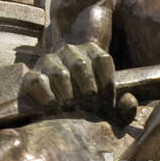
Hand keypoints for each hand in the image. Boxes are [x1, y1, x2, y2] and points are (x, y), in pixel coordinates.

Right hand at [21, 43, 136, 120]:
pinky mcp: (31, 75)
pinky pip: (37, 82)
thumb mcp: (110, 107)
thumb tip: (128, 100)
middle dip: (87, 92)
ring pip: (60, 74)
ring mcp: (49, 61)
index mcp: (93, 52)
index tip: (105, 103)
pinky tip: (53, 107)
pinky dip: (46, 97)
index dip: (107, 85)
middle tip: (87, 108)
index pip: (103, 60)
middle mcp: (70, 51)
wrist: (59, 103)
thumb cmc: (90, 105)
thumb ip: (125, 109)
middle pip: (81, 66)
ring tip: (70, 108)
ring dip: (67, 96)